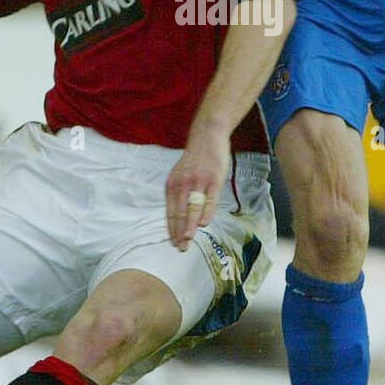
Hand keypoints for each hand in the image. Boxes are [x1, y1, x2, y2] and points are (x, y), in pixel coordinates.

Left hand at [165, 130, 229, 250]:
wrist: (207, 136)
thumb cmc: (195, 159)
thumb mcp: (180, 174)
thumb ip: (179, 193)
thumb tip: (179, 215)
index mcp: (173, 185)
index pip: (170, 212)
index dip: (172, 229)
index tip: (173, 243)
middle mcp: (183, 184)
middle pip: (179, 213)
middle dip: (179, 232)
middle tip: (181, 248)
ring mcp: (198, 182)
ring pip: (192, 208)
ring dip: (190, 226)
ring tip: (188, 240)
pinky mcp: (213, 179)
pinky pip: (210, 199)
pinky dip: (206, 212)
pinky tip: (204, 224)